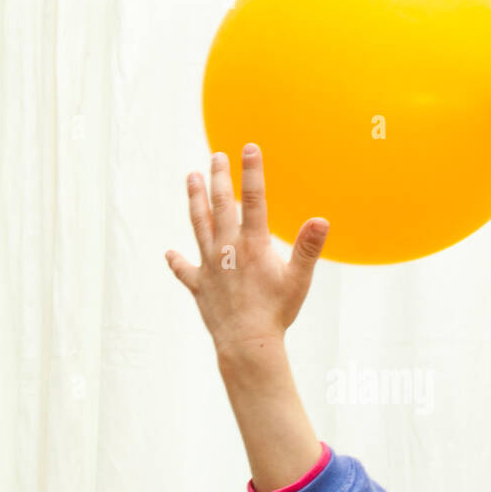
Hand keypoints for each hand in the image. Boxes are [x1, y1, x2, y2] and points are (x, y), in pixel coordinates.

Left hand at [165, 144, 329, 359]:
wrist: (247, 343)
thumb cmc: (276, 312)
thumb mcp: (299, 279)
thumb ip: (308, 247)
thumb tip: (321, 220)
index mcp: (252, 244)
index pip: (254, 200)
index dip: (251, 172)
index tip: (248, 148)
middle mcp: (227, 249)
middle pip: (220, 205)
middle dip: (219, 177)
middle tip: (216, 155)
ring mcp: (209, 266)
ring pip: (198, 225)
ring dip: (195, 200)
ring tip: (191, 177)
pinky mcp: (199, 286)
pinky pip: (185, 269)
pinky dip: (177, 261)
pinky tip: (169, 253)